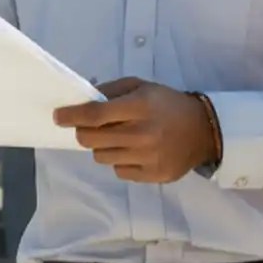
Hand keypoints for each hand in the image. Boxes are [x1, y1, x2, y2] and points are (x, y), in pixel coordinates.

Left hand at [54, 77, 216, 183]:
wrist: (203, 130)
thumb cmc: (167, 104)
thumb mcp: (141, 86)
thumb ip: (111, 91)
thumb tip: (81, 99)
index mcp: (139, 107)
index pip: (95, 115)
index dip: (72, 116)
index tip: (58, 117)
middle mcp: (142, 133)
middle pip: (91, 140)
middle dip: (84, 132)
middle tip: (91, 128)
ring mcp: (147, 157)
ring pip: (101, 157)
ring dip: (104, 147)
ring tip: (121, 138)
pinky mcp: (152, 176)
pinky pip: (119, 171)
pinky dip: (120, 161)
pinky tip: (135, 151)